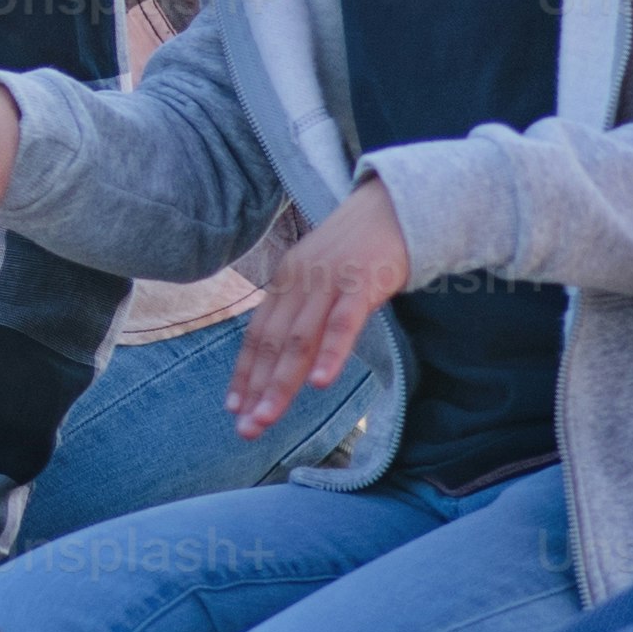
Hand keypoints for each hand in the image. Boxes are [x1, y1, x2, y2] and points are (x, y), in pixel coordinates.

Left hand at [234, 178, 415, 436]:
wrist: (399, 204)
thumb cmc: (363, 246)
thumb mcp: (325, 275)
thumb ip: (309, 308)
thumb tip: (294, 350)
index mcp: (287, 279)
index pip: (258, 333)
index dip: (245, 371)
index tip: (233, 406)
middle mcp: (299, 280)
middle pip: (272, 342)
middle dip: (256, 387)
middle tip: (246, 428)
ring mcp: (329, 280)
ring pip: (299, 338)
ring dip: (281, 382)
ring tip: (268, 417)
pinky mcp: (362, 281)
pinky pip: (343, 323)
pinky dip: (330, 354)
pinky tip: (320, 383)